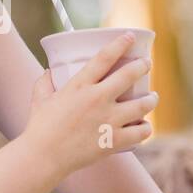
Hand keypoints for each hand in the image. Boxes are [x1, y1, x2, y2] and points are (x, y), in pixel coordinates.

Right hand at [23, 33, 155, 175]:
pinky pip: (140, 132)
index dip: (120, 43)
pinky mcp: (113, 140)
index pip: (105, 57)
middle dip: (142, 65)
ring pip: (142, 104)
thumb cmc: (40, 127)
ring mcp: (108, 120)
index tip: (130, 36)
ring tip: (153, 97)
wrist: (44, 156)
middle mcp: (97, 99)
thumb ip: (45, 82)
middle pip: (129, 75)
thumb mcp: (39, 99)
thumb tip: (49, 71)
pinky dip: (145, 128)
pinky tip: (145, 126)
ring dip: (151, 99)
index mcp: (80, 86)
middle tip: (147, 63)